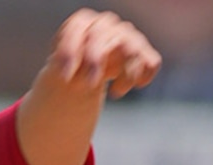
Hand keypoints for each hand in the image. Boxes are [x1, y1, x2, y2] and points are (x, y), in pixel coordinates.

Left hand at [47, 9, 161, 99]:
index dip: (71, 50)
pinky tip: (137, 86)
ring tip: (116, 93)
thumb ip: (64, 66)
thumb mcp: (61, 66)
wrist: (85, 70)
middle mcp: (106, 24)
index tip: (66, 77)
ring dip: (126, 73)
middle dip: (96, 60)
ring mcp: (126, 35)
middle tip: (89, 86)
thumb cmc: (72, 65)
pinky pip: (151, 61)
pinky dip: (145, 75)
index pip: (78, 28)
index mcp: (83, 23)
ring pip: (132, 48)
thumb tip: (72, 76)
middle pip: (103, 35)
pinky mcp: (142, 50)